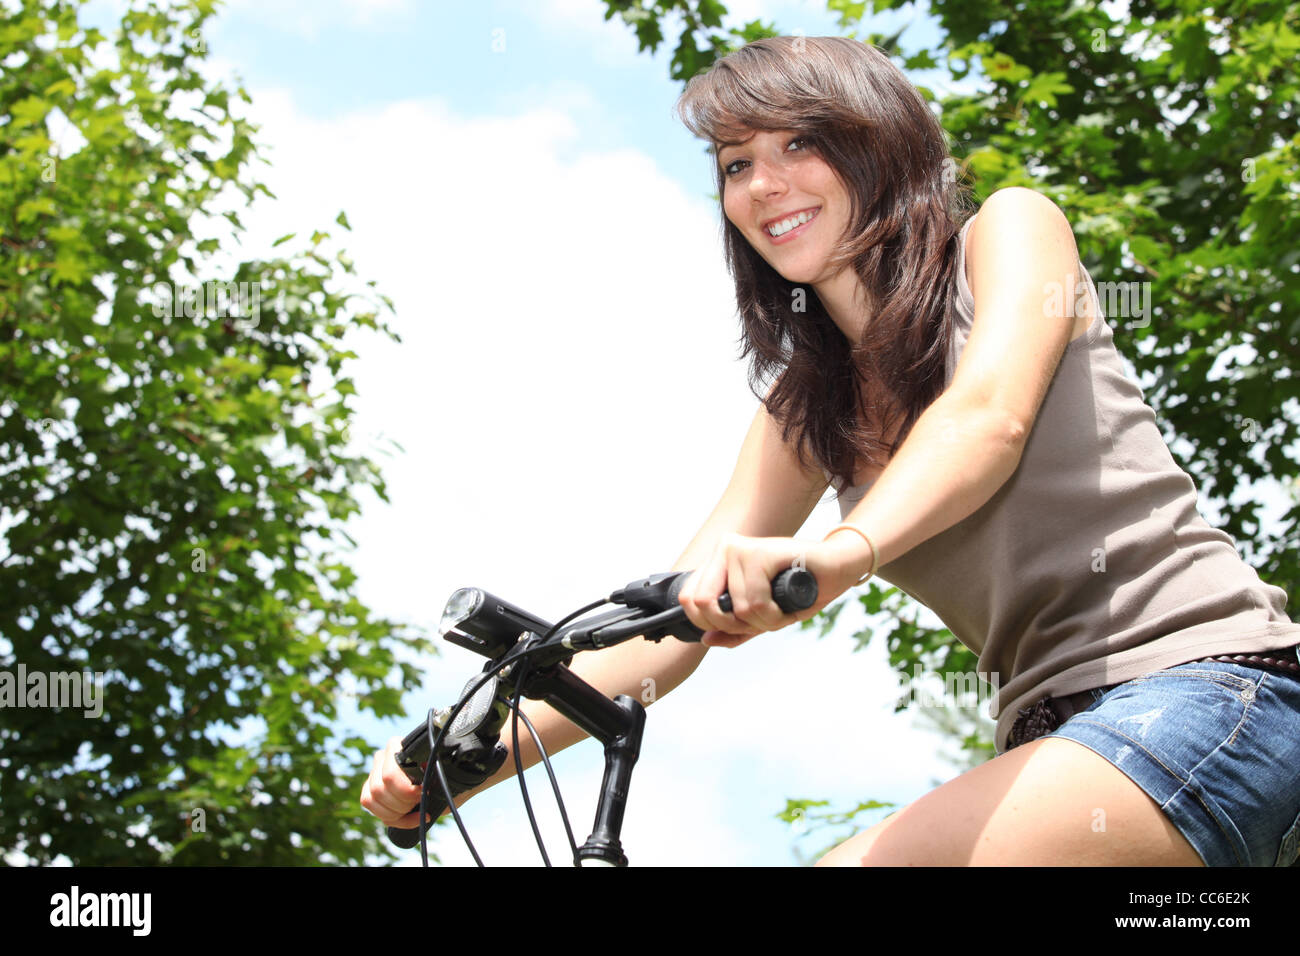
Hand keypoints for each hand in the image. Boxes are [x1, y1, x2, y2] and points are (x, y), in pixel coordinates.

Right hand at [360, 735, 440, 829]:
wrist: (447, 778)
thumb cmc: (446, 772)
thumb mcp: (443, 770)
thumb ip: (431, 771)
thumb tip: (424, 776)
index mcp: (397, 746)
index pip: (390, 775)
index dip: (407, 791)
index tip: (424, 792)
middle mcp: (381, 758)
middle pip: (379, 789)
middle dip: (402, 802)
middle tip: (421, 801)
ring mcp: (373, 774)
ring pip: (372, 800)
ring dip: (397, 811)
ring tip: (416, 808)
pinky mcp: (370, 791)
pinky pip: (372, 809)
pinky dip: (394, 819)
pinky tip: (411, 817)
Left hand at [676, 532, 864, 648]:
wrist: (836, 568)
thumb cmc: (798, 591)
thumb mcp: (761, 616)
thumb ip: (733, 628)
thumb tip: (706, 639)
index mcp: (719, 560)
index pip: (688, 597)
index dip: (709, 622)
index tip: (735, 624)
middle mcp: (725, 548)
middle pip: (702, 603)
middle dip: (733, 624)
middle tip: (759, 619)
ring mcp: (741, 548)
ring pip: (735, 608)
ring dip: (762, 622)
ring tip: (779, 609)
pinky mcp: (760, 551)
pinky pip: (754, 602)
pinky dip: (773, 615)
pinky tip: (785, 604)